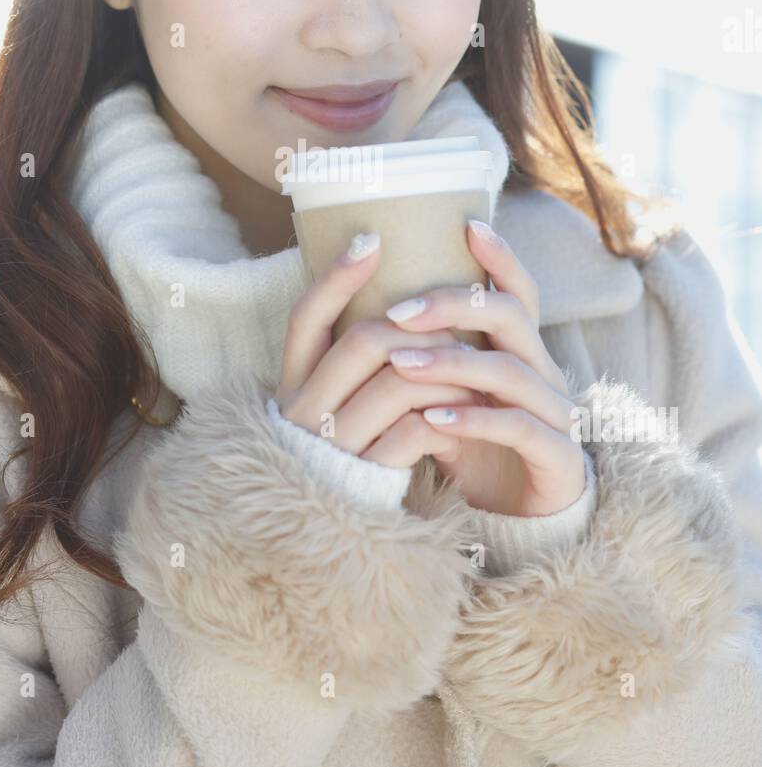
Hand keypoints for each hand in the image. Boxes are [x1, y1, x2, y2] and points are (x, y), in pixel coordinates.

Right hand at [276, 232, 485, 462]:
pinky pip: (415, 431)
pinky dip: (448, 413)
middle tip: (455, 323)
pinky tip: (469, 407)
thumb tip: (384, 278)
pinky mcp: (371, 477)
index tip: (373, 239)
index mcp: (293, 382)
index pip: (305, 319)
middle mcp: (306, 411)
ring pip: (398, 385)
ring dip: (446, 368)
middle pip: (362, 343)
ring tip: (474, 362)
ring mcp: (337, 446)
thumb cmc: (347, 445)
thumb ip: (348, 356)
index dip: (336, 278)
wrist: (341, 528)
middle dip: (420, 327)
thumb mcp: (330, 398)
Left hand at [382, 220, 585, 516]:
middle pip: (510, 318)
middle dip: (453, 306)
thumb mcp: (448, 398)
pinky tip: (433, 420)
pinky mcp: (558, 458)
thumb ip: (426, 360)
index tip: (466, 225)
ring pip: (510, 371)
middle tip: (398, 310)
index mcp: (521, 352)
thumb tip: (365, 315)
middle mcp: (544, 373)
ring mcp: (557, 414)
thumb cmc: (476, 450)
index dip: (500, 257)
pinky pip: (520, 428)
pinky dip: (474, 420)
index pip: (518, 292)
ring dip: (452, 364)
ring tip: (400, 364)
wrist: (524, 524)